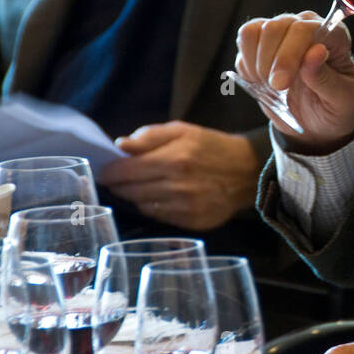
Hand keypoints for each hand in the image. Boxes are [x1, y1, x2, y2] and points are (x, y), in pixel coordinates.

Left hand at [100, 121, 259, 230]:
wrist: (249, 171)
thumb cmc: (212, 147)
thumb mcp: (183, 130)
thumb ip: (150, 136)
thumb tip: (120, 145)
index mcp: (174, 159)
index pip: (125, 171)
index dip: (109, 172)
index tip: (104, 171)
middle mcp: (178, 186)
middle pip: (130, 191)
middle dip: (120, 184)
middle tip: (118, 179)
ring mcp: (185, 207)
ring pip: (142, 205)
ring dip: (136, 196)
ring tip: (141, 186)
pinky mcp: (192, 222)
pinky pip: (159, 216)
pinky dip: (154, 207)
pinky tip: (161, 196)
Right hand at [234, 11, 353, 152]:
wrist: (317, 121)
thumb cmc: (335, 107)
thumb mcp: (340, 100)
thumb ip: (327, 78)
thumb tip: (316, 52)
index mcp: (335, 36)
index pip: (305, 29)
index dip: (289, 54)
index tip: (282, 83)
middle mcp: (307, 26)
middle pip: (276, 27)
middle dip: (271, 61)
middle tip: (277, 88)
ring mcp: (283, 30)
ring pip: (255, 30)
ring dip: (256, 63)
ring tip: (271, 85)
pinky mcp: (262, 40)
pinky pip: (244, 40)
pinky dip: (246, 64)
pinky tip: (261, 81)